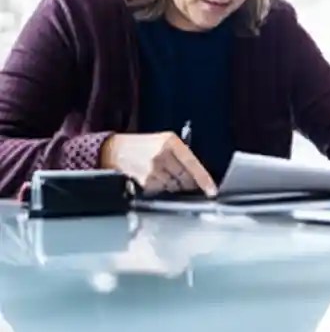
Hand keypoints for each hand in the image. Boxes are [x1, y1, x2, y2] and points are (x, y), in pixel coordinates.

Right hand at [101, 132, 217, 196]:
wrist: (115, 150)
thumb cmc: (143, 145)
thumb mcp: (165, 141)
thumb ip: (182, 154)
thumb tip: (198, 175)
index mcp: (171, 143)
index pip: (193, 164)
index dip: (204, 180)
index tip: (212, 190)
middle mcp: (162, 156)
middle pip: (185, 179)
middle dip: (189, 184)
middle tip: (187, 183)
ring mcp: (153, 169)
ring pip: (174, 187)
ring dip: (174, 187)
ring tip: (164, 176)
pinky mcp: (145, 181)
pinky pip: (161, 191)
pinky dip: (162, 189)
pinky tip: (155, 180)